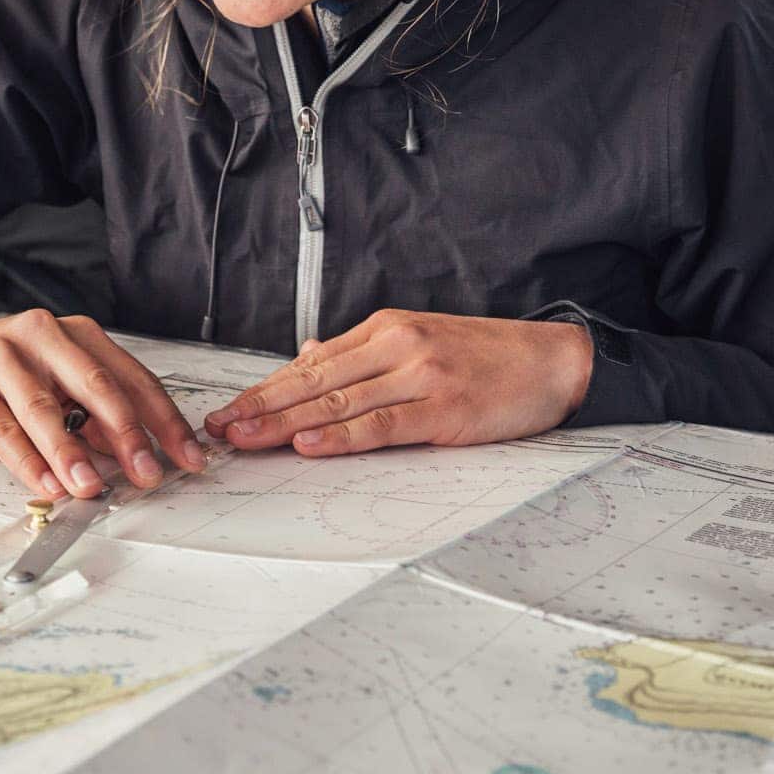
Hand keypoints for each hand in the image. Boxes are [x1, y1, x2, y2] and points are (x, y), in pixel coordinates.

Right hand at [0, 309, 206, 498]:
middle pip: (97, 387)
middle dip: (128, 435)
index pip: (132, 378)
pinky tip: (45, 483)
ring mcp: (3, 355)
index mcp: (76, 335)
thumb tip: (133, 457)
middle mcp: (44, 336)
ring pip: (45, 409)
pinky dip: (26, 460)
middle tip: (148, 474)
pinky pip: (2, 426)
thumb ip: (90, 414)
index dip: (164, 420)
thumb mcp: (52, 383)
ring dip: (72, 454)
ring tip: (91, 488)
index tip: (187, 456)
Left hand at [202, 309, 592, 456]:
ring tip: (246, 439)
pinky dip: (340, 436)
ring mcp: (419, 376)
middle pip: (314, 382)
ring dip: (285, 424)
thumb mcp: (421, 341)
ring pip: (338, 403)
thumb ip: (365, 355)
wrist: (553, 360)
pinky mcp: (443, 408)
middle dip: (261, 407)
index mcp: (386, 330)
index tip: (230, 409)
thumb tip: (310, 358)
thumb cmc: (487, 358)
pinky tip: (307, 443)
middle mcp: (396, 346)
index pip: (311, 364)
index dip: (266, 389)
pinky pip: (380, 424)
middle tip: (220, 428)